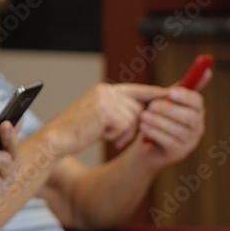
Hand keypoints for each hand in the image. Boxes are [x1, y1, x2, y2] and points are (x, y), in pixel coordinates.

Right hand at [41, 83, 167, 153]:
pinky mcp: (105, 111)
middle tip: (114, 136)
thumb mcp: (99, 118)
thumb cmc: (75, 133)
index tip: (173, 94)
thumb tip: (144, 112)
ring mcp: (105, 99)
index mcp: (104, 90)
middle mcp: (105, 90)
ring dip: (123, 132)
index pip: (137, 90)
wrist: (55, 140)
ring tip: (104, 136)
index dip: (156, 94)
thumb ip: (118, 111)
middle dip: (133, 125)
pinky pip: (125, 125)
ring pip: (133, 118)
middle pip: (138, 108)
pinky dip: (115, 135)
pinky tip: (100, 136)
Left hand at [135, 85, 206, 167]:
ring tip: (143, 116)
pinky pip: (169, 141)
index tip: (170, 92)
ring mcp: (189, 143)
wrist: (143, 148)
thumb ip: (176, 90)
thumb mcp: (163, 104)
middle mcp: (197, 128)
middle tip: (151, 106)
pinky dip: (154, 132)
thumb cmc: (154, 121)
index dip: (185, 96)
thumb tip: (206, 70)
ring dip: (158, 121)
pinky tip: (143, 127)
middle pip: (190, 117)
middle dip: (169, 109)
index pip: (197, 102)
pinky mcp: (178, 154)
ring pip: (178, 130)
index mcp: (195, 113)